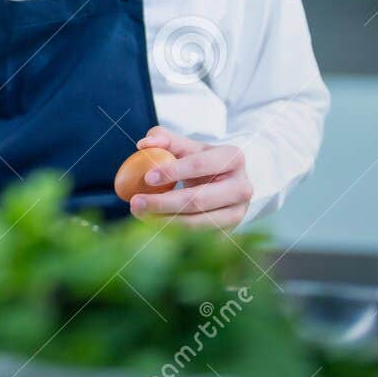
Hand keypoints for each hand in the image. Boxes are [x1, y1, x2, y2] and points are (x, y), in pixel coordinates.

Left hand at [129, 126, 251, 228]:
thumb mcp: (186, 146)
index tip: (147, 178)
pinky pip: (198, 238)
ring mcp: (238, 213)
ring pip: (198, 223)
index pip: (199, 164)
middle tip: (135, 202)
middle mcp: (242, 187)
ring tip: (140, 214)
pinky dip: (173, 234)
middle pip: (199, 200)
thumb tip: (143, 145)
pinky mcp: (230, 232)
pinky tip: (153, 225)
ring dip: (165, 222)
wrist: (222, 185)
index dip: (172, 171)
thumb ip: (164, 138)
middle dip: (163, 203)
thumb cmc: (200, 161)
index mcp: (233, 158)